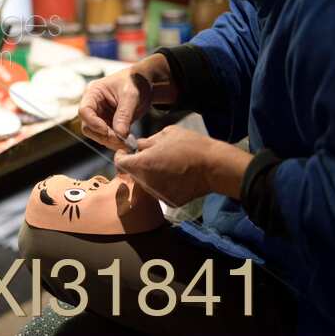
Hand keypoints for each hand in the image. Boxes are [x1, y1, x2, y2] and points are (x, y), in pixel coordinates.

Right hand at [79, 70, 151, 149]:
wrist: (143, 83)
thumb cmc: (135, 82)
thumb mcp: (131, 96)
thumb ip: (124, 115)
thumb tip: (120, 135)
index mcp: (93, 93)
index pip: (84, 111)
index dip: (93, 123)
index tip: (107, 131)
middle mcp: (93, 106)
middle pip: (88, 126)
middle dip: (103, 135)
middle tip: (121, 141)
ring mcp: (99, 116)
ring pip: (97, 134)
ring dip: (110, 141)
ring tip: (127, 143)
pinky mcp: (108, 123)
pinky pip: (107, 136)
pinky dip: (116, 141)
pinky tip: (128, 142)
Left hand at [113, 125, 252, 205]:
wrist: (215, 167)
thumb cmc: (191, 146)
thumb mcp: (167, 134)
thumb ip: (148, 141)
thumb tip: (139, 146)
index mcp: (142, 164)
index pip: (119, 162)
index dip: (122, 155)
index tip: (127, 151)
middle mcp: (146, 182)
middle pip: (132, 174)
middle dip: (137, 164)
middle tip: (150, 156)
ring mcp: (158, 194)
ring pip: (146, 183)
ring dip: (149, 175)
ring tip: (165, 165)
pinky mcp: (169, 201)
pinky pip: (160, 191)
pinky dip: (163, 184)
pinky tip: (176, 176)